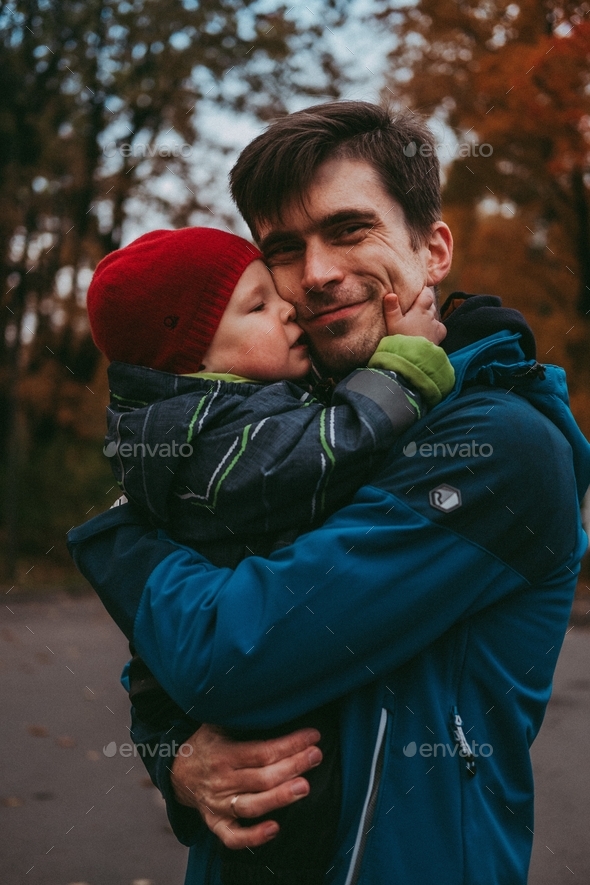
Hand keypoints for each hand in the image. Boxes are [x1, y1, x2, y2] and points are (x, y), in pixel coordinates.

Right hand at [171, 723, 322, 849]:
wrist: (175, 771)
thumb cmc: (205, 743)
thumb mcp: (217, 724)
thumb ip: (241, 720)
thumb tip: (272, 700)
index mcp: (223, 754)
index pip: (261, 751)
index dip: (288, 745)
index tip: (312, 736)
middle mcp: (221, 780)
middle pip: (261, 778)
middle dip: (292, 767)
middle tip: (316, 756)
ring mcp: (217, 804)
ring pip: (251, 806)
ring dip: (279, 798)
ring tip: (303, 788)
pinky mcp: (215, 822)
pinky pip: (232, 836)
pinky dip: (251, 837)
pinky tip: (274, 829)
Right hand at [383, 287, 446, 343]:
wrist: (414, 357)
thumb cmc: (401, 339)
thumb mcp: (393, 323)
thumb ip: (391, 308)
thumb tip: (390, 294)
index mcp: (420, 310)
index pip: (427, 294)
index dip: (423, 291)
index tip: (418, 291)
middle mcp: (430, 316)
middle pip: (431, 304)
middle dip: (425, 303)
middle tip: (416, 304)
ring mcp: (435, 327)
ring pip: (435, 315)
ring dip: (429, 315)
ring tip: (421, 317)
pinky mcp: (438, 337)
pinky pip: (440, 328)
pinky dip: (436, 327)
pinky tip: (430, 329)